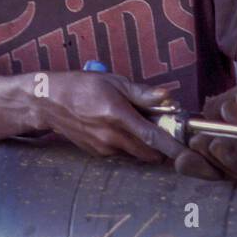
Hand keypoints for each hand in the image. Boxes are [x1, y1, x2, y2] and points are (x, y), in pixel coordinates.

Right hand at [39, 72, 186, 164]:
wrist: (48, 102)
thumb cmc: (82, 86)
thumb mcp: (114, 82)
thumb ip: (142, 93)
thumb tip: (167, 97)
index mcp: (118, 116)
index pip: (153, 137)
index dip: (173, 147)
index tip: (188, 154)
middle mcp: (111, 137)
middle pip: (148, 151)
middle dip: (160, 146)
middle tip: (164, 130)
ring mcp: (103, 148)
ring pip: (134, 152)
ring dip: (142, 144)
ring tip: (134, 123)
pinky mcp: (96, 153)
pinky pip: (120, 152)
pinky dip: (126, 143)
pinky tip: (117, 127)